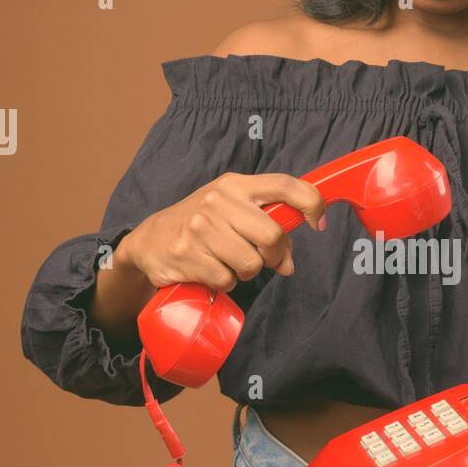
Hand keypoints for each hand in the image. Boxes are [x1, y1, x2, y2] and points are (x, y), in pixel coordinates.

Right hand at [120, 171, 327, 289]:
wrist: (149, 241)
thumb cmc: (200, 224)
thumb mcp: (231, 212)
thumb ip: (266, 228)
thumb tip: (288, 264)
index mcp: (235, 185)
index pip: (285, 185)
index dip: (311, 203)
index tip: (318, 223)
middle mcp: (218, 201)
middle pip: (273, 235)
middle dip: (274, 256)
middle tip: (262, 259)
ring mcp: (200, 227)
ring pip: (251, 263)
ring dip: (246, 271)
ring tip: (228, 262)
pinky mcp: (188, 255)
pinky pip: (227, 279)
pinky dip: (224, 282)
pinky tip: (210, 270)